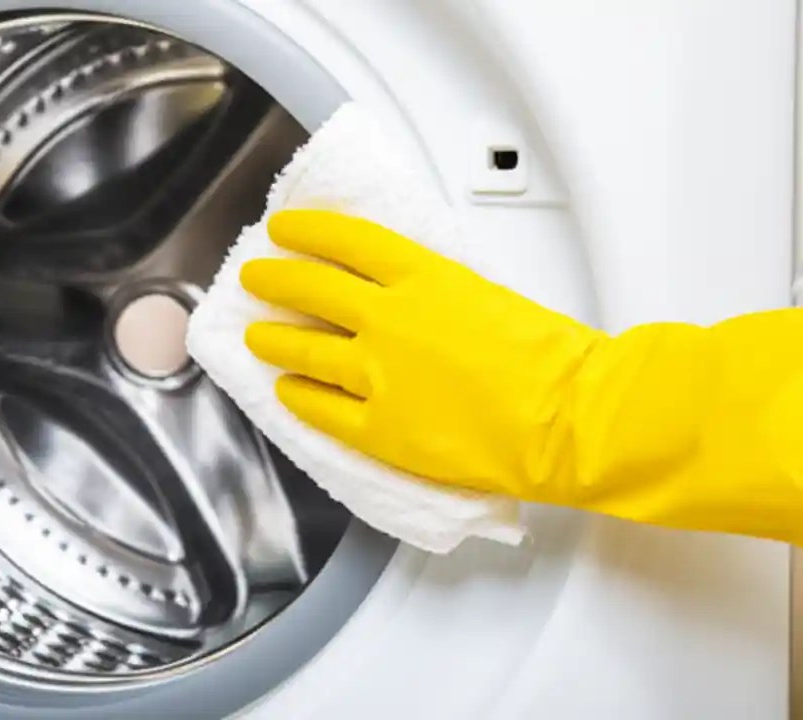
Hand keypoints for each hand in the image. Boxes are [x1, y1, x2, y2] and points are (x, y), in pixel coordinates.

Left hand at [240, 209, 604, 498]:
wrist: (565, 418)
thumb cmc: (548, 358)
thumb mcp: (487, 295)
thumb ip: (438, 292)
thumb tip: (412, 297)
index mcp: (423, 277)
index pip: (345, 241)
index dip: (306, 232)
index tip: (282, 230)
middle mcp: (388, 319)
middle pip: (311, 288)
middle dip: (274, 278)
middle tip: (254, 276)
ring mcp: (377, 374)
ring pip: (304, 349)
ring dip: (274, 339)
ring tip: (257, 336)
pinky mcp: (378, 427)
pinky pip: (322, 408)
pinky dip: (298, 396)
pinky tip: (287, 390)